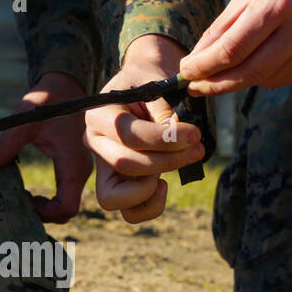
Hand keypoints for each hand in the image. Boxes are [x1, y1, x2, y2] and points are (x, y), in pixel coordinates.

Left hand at [0, 71, 91, 222]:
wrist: (65, 85)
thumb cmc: (49, 100)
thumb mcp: (25, 119)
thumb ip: (7, 142)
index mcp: (73, 164)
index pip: (66, 208)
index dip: (45, 213)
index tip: (25, 200)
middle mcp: (81, 171)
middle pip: (67, 210)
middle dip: (44, 213)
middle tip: (19, 201)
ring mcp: (79, 169)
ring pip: (66, 202)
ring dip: (46, 206)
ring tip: (21, 195)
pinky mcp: (74, 165)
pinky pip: (65, 192)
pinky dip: (49, 197)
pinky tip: (28, 187)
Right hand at [83, 34, 203, 223]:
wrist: (144, 81)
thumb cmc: (151, 80)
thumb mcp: (159, 85)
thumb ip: (166, 112)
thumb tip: (178, 141)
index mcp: (99, 114)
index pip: (128, 135)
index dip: (164, 140)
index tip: (195, 135)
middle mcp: (94, 142)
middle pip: (125, 164)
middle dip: (167, 161)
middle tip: (197, 148)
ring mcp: (103, 166)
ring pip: (116, 198)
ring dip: (152, 190)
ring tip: (178, 165)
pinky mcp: (117, 183)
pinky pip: (128, 211)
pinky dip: (150, 205)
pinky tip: (164, 184)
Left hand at [179, 0, 291, 95]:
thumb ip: (222, 28)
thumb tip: (195, 61)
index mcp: (277, 4)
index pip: (232, 50)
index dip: (204, 67)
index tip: (184, 72)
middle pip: (247, 72)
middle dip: (215, 84)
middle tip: (194, 87)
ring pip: (262, 79)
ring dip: (235, 81)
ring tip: (219, 73)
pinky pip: (280, 79)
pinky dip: (259, 77)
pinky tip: (252, 65)